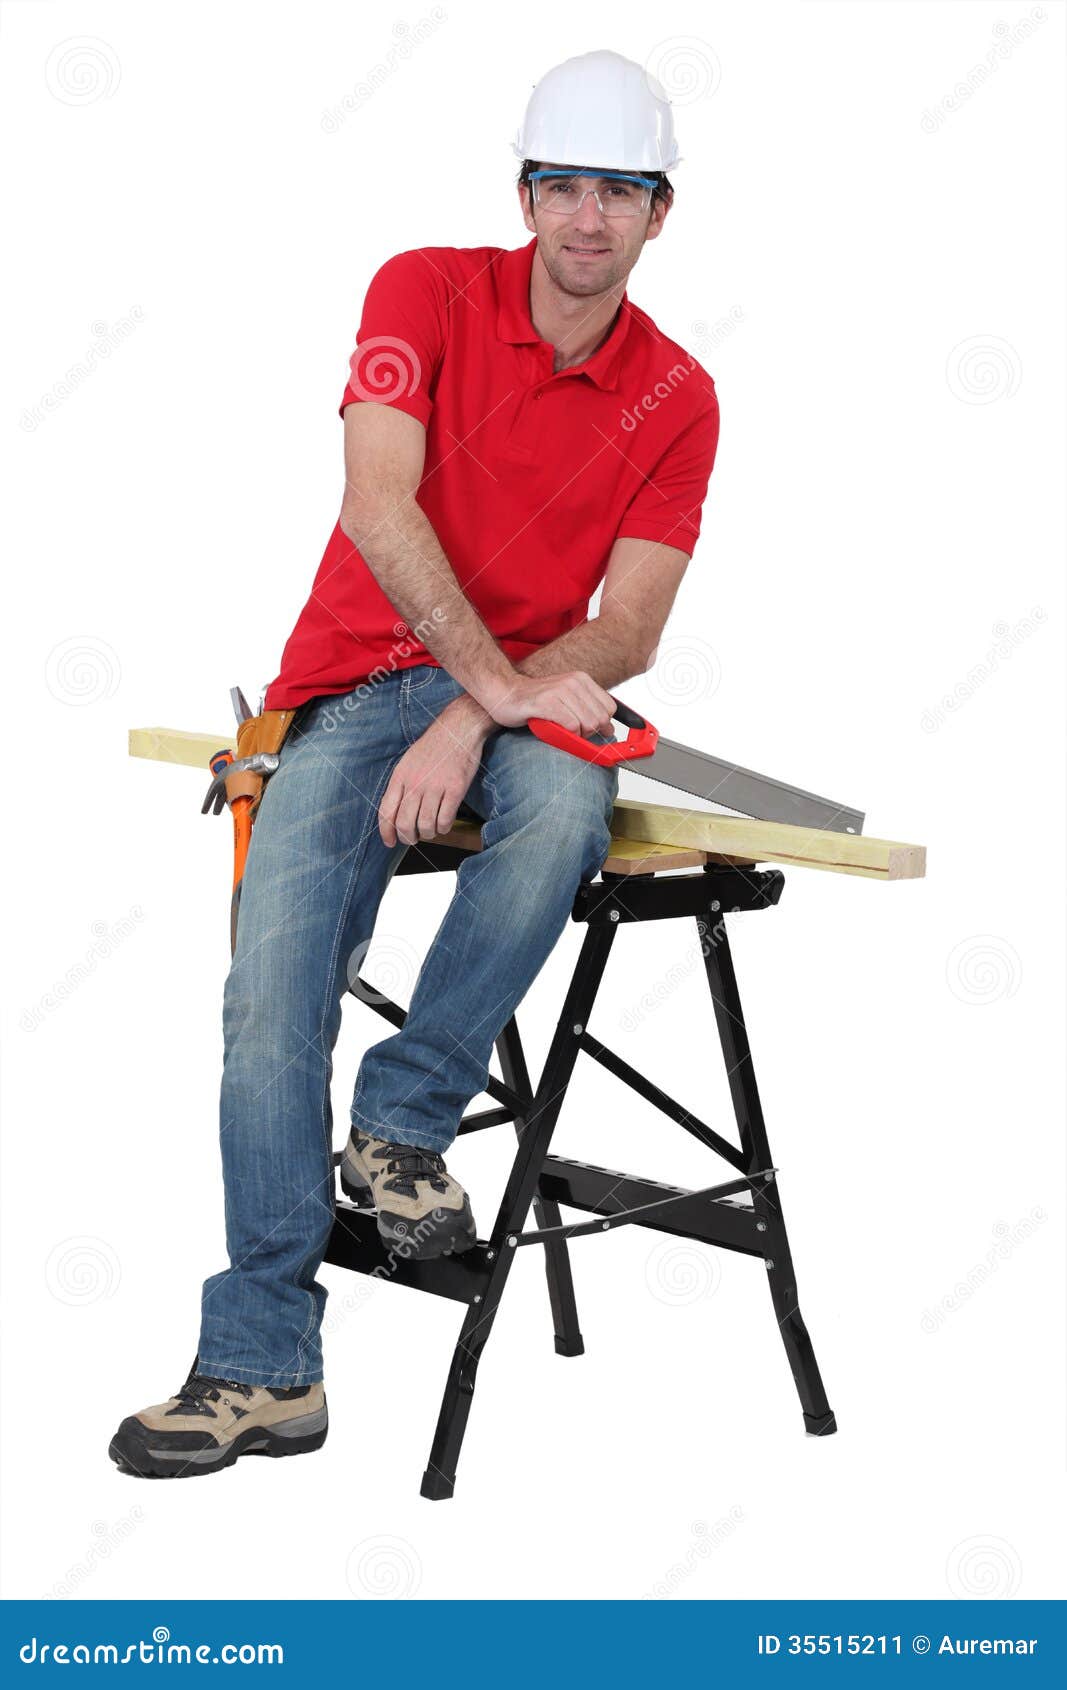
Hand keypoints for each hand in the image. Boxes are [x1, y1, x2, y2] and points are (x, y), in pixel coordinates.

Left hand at [378, 701, 488, 847]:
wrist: (457, 729)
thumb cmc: (433, 747)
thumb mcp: (408, 763)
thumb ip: (401, 786)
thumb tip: (395, 813)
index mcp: (400, 777)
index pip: (386, 812)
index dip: (386, 832)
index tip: (389, 842)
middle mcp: (415, 783)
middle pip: (404, 824)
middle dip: (408, 838)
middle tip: (414, 838)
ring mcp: (435, 787)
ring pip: (426, 826)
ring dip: (428, 834)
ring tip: (431, 830)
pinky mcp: (455, 789)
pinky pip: (445, 820)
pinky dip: (444, 828)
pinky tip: (444, 823)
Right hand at [481, 670, 615, 736]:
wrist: (504, 693)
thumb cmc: (535, 700)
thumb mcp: (567, 700)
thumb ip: (588, 710)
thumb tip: (610, 731)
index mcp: (582, 679)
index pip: (610, 709)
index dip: (602, 725)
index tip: (588, 730)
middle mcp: (573, 682)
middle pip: (601, 719)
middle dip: (590, 733)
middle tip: (571, 732)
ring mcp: (560, 691)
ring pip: (588, 724)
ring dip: (577, 735)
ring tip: (561, 730)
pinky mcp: (546, 703)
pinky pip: (571, 726)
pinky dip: (567, 735)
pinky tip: (555, 730)